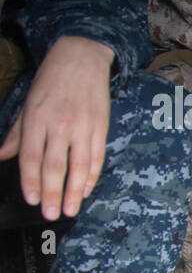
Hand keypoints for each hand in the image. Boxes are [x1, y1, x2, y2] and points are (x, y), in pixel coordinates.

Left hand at [0, 36, 113, 219]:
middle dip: (52, 192)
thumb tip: (3, 155)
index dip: (30, 180)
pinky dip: (92, 176)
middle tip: (51, 214)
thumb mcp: (27, 103)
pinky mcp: (100, 127)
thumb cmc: (51, 80)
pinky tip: (87, 190)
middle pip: (54, 165)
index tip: (32, 200)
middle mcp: (59, 124)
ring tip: (71, 210)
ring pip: (78, 165)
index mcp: (37, 118)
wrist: (81, 58)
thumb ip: (17, 132)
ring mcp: (82, 126)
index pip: (31, 156)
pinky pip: (96, 157)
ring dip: (75, 191)